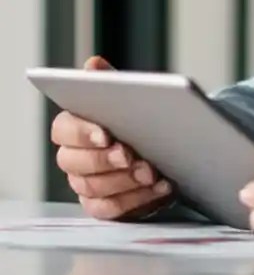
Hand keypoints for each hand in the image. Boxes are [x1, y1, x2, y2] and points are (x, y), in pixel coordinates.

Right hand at [50, 57, 172, 219]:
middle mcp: (74, 159)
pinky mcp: (103, 207)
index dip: (83, 132)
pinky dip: (136, 199)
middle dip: (105, 159)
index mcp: (74, 129)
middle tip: (131, 155)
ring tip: (152, 171)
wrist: (169, 152)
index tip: (106, 133)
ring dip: (124, 180)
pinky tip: (160, 188)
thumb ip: (111, 83)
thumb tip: (93, 65)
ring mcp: (86, 185)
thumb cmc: (142, 122)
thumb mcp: (130, 99)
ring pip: (92, 187)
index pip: (63, 130)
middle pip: (75, 162)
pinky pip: (110, 209)